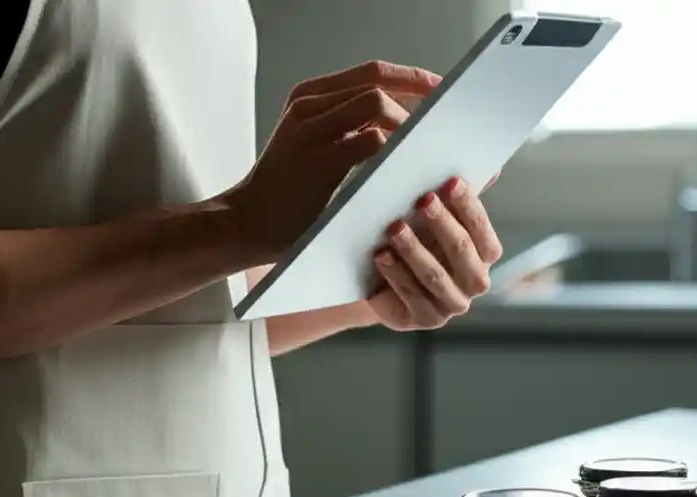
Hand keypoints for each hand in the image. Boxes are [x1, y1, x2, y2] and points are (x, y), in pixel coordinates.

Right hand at [220, 60, 441, 262]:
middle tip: (448, 118)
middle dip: (419, 96)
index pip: (371, 72)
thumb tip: (412, 128)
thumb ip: (354, 132)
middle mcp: (308, 105)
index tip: (442, 91)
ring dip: (409, 124)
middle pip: (377, 82)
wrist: (249, 225)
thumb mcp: (319, 150)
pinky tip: (412, 166)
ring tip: (429, 147)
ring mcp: (309, 130)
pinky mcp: (317, 160)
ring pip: (376, 105)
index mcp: (310, 98)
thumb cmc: (292, 195)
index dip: (412, 78)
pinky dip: (397, 149)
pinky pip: (371, 142)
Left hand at [368, 176, 502, 330]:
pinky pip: (413, 295)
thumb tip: (492, 169)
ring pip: (436, 275)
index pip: (482, 229)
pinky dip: (396, 274)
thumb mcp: (433, 217)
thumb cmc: (415, 238)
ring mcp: (453, 304)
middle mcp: (475, 281)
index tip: (450, 181)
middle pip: (462, 251)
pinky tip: (381, 255)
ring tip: (394, 228)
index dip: (468, 205)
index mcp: (485, 254)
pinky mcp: (428, 319)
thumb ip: (457, 197)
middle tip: (422, 200)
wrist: (384, 280)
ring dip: (414, 250)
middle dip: (442, 223)